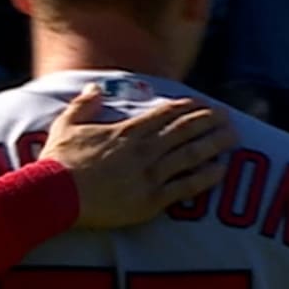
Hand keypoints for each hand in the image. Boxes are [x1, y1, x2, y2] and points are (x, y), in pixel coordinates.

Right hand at [39, 85, 237, 228]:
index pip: (165, 113)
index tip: (202, 104)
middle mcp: (143, 150)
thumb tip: (94, 87)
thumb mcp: (66, 124)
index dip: (187, 107)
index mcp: (126, 131)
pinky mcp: (150, 201)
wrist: (54, 195)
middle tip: (227, 117)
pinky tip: (220, 170)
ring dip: (215, 144)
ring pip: (191, 154)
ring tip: (233, 138)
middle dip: (209, 121)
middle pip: (185, 130)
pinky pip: (186, 187)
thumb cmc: (58, 161)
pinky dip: (206, 177)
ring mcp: (149, 175)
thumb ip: (84, 104)